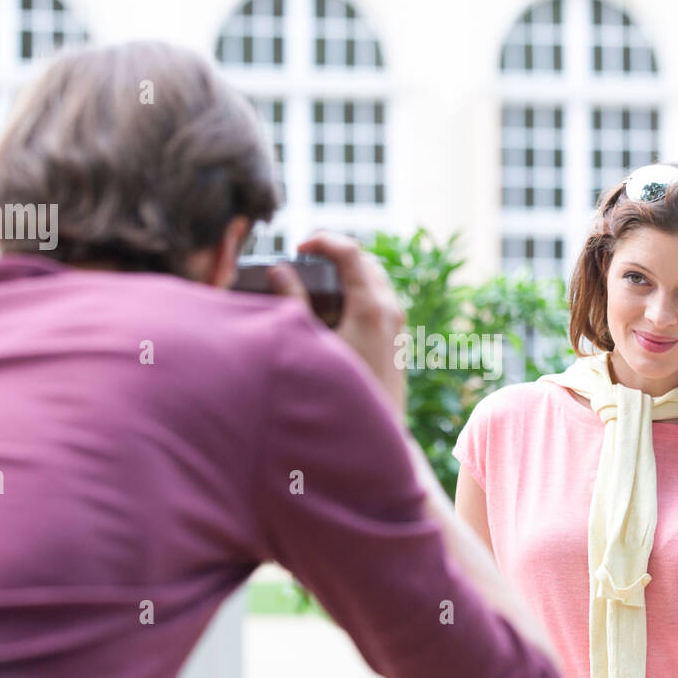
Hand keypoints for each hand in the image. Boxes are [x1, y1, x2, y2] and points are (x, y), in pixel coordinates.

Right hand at [266, 232, 407, 418]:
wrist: (378, 436)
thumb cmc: (341, 394)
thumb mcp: (312, 345)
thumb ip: (294, 304)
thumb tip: (279, 271)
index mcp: (371, 307)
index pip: (350, 252)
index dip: (323, 241)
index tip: (298, 248)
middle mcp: (391, 310)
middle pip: (366, 261)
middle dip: (335, 254)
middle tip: (304, 260)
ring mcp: (398, 325)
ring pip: (376, 279)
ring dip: (348, 272)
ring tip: (316, 280)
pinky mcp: (398, 339)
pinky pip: (380, 299)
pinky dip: (358, 290)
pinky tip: (334, 307)